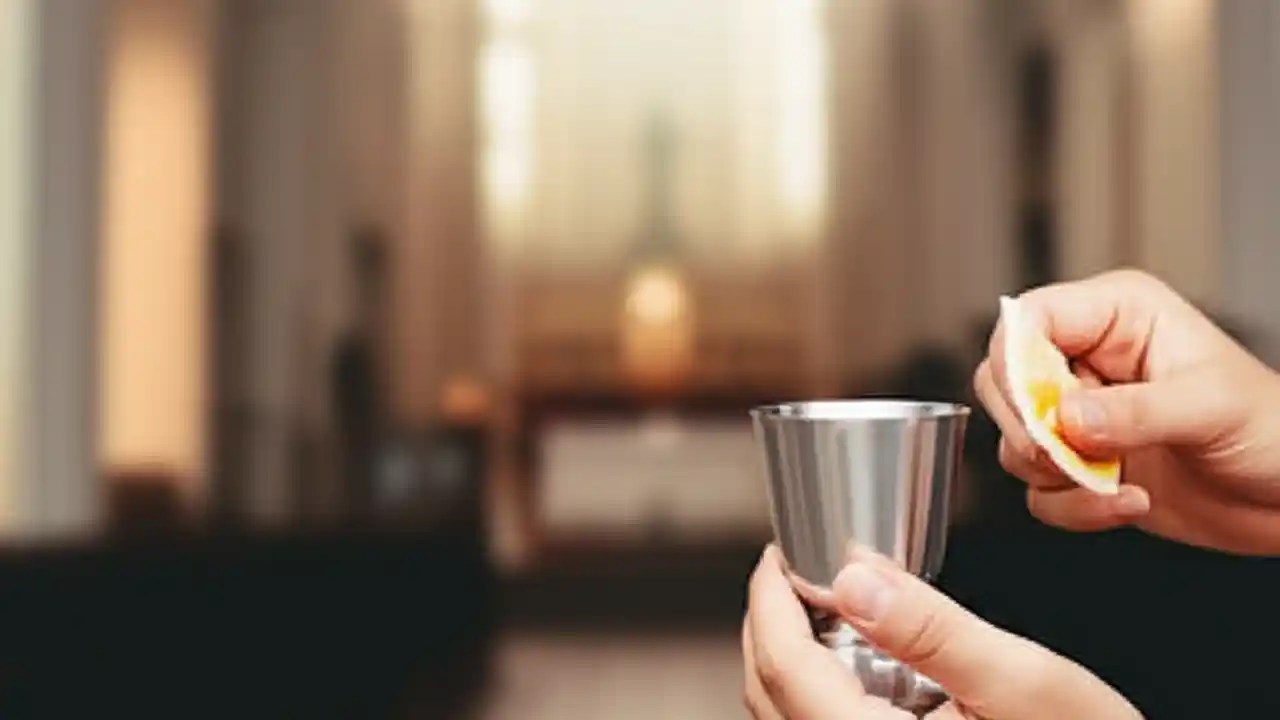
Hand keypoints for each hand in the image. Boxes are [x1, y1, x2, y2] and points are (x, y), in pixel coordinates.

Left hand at [743, 546, 1138, 718]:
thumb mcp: (1022, 680)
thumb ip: (929, 628)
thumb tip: (851, 575)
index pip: (781, 668)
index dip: (768, 600)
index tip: (778, 553)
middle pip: (771, 691)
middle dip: (773, 622)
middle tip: (795, 568)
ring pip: (789, 714)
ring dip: (793, 655)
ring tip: (826, 603)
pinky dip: (819, 687)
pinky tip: (860, 657)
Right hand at [974, 269, 1279, 554]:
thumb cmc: (1273, 429)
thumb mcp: (1210, 407)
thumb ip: (1134, 411)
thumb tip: (1067, 419)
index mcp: (1116, 315)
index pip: (1029, 317)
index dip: (1015, 361)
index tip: (1035, 409)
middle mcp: (1087, 360)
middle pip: (1002, 380)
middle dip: (1028, 428)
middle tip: (1067, 455)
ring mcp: (1081, 415)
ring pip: (1014, 440)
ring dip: (1055, 474)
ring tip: (1112, 482)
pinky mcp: (1081, 464)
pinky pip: (1038, 490)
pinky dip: (1073, 508)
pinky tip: (1129, 502)